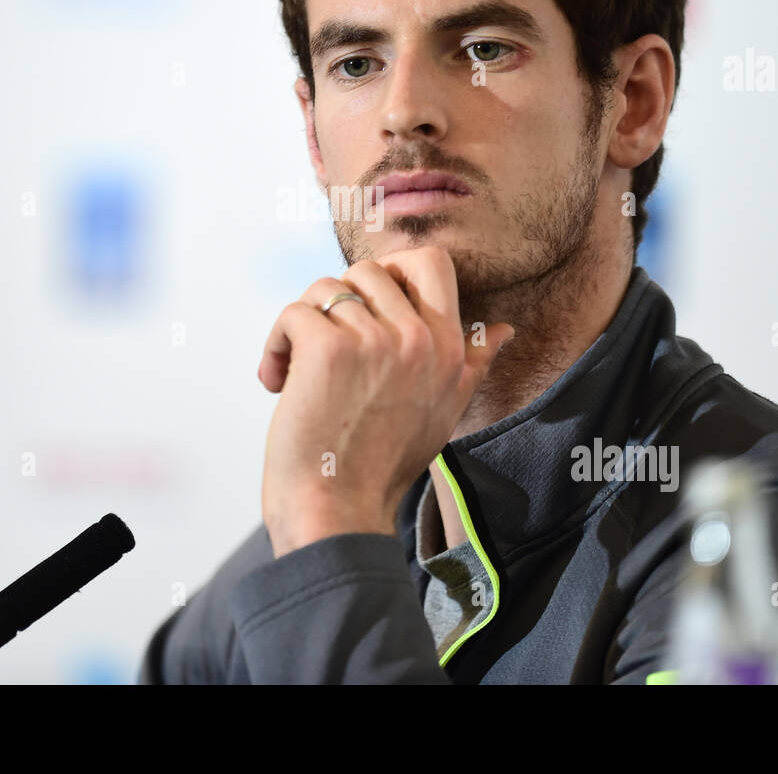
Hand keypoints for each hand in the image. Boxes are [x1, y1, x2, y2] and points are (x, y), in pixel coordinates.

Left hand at [256, 245, 514, 558]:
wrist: (339, 513)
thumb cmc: (382, 467)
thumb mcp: (444, 411)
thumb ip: (471, 363)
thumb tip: (502, 330)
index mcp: (451, 349)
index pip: (430, 263)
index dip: (389, 272)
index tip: (364, 310)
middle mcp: (420, 339)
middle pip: (367, 270)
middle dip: (336, 303)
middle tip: (325, 347)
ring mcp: (375, 341)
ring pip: (325, 288)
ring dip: (303, 325)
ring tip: (298, 371)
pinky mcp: (329, 349)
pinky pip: (294, 314)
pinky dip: (276, 346)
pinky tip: (277, 382)